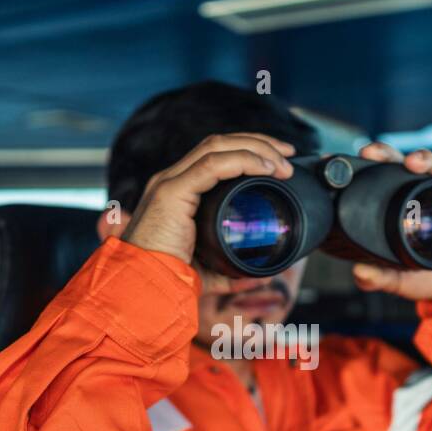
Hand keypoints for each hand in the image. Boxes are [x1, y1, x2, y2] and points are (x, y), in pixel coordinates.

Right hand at [121, 132, 294, 295]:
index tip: (278, 161)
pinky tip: (265, 167)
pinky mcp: (171, 192)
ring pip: (217, 146)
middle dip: (257, 141)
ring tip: (282, 163)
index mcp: (178, 192)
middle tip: (289, 152)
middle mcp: (171, 180)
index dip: (248, 150)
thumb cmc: (168, 281)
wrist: (142, 289)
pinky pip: (213, 164)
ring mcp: (169, 183)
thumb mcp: (209, 272)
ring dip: (255, 148)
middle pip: (218, 143)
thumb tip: (263, 275)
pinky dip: (243, 160)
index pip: (215, 156)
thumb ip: (234, 272)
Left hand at [350, 142, 431, 307]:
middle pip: (394, 162)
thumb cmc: (424, 272)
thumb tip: (360, 274)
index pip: (370, 180)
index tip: (338, 163)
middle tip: (370, 153)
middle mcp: (411, 191)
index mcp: (389, 204)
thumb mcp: (397, 278)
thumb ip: (378, 278)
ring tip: (412, 163)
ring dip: (419, 158)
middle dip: (382, 153)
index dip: (355, 168)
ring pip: (426, 163)